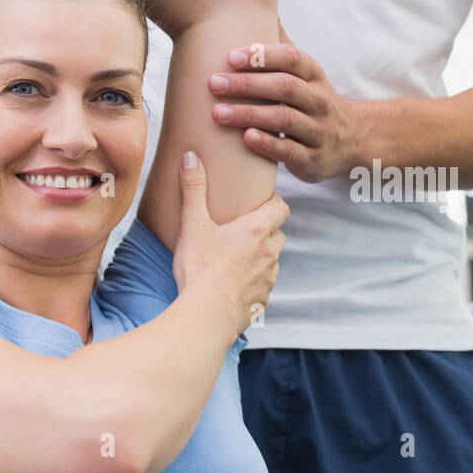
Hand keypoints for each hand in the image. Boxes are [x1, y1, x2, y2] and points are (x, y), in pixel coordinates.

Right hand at [172, 152, 288, 336]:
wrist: (207, 316)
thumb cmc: (201, 268)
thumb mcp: (193, 224)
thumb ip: (193, 188)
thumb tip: (191, 156)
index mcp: (258, 230)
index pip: (282, 207)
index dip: (273, 202)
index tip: (259, 201)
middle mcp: (270, 252)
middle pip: (278, 233)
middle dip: (266, 229)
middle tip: (243, 228)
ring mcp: (269, 279)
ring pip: (272, 261)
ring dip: (260, 257)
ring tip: (236, 257)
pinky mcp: (262, 301)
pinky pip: (263, 286)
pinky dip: (253, 282)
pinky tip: (233, 284)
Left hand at [207, 17, 357, 182]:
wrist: (352, 140)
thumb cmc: (312, 98)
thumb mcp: (304, 71)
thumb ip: (280, 43)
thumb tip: (255, 0)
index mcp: (313, 74)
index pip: (291, 58)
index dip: (261, 56)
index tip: (230, 56)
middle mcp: (319, 100)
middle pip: (284, 86)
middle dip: (247, 84)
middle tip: (213, 83)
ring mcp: (318, 130)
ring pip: (285, 119)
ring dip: (249, 114)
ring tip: (217, 112)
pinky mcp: (313, 160)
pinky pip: (290, 151)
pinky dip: (268, 144)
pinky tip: (245, 138)